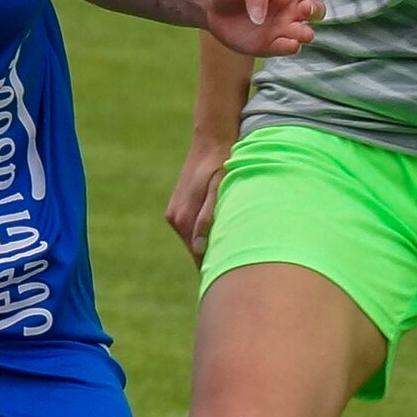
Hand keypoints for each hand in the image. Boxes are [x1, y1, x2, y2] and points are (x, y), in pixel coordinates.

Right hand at [166, 128, 235, 262]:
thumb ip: (207, 218)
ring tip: (236, 244)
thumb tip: (200, 248)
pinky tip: (225, 226)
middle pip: (197, 251)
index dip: (217, 267)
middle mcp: (175, 218)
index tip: (234, 276)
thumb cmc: (222, 165)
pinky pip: (194, 229)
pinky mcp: (178, 207)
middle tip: (241, 265)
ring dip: (212, 243)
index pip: (200, 258)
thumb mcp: (219, 190)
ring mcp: (174, 213)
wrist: (212, 140)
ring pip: (195, 240)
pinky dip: (207, 231)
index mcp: (183, 218)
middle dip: (215, 257)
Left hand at [204, 0, 325, 59]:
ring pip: (307, 32)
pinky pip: (288, 48)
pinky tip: (288, 44)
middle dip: (316, 10)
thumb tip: (261, 18)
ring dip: (307, 33)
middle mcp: (292, 7)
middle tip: (303, 10)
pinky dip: (291, 47)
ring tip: (300, 32)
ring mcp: (284, 28)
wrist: (211, 7)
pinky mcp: (272, 45)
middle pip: (318, 10)